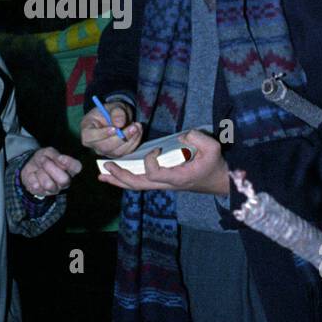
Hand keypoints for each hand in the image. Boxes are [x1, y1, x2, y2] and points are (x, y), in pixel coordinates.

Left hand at [20, 147, 81, 197]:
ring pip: (49, 185)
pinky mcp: (41, 193)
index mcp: (69, 170)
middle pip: (64, 180)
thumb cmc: (43, 158)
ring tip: (38, 169)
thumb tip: (60, 159)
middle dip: (50, 167)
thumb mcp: (48, 152)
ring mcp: (53, 189)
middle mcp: (64, 182)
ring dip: (40, 173)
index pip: (76, 168)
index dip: (70, 163)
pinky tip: (34, 175)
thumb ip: (55, 155)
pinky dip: (32, 177)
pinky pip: (36, 186)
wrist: (28, 165)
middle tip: (43, 160)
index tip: (60, 158)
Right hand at [79, 101, 142, 156]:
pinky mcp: (116, 154)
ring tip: (137, 126)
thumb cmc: (111, 111)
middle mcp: (94, 145)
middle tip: (134, 126)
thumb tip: (119, 124)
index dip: (102, 134)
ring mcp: (105, 151)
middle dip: (121, 137)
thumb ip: (116, 113)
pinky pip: (125, 152)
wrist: (117, 117)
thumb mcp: (114, 106)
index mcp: (87, 131)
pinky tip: (138, 131)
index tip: (115, 128)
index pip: (90, 137)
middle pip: (105, 147)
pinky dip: (134, 142)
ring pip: (117, 152)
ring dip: (130, 140)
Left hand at [99, 130, 229, 194]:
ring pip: (137, 186)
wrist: (218, 179)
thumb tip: (182, 136)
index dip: (150, 161)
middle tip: (104, 168)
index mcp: (177, 178)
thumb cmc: (214, 164)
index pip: (154, 174)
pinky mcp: (162, 180)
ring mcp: (163, 183)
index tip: (156, 149)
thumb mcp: (213, 148)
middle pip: (138, 185)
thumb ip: (198, 139)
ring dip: (118, 180)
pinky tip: (115, 173)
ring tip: (102, 174)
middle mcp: (166, 184)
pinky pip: (140, 181)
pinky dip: (126, 178)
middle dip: (120, 177)